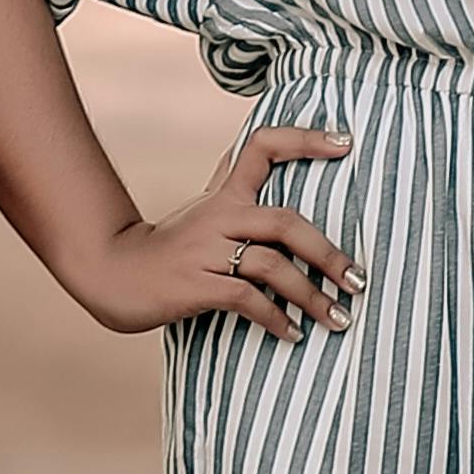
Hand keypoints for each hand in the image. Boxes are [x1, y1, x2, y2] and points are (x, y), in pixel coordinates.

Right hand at [70, 123, 356, 342]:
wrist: (114, 274)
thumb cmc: (169, 244)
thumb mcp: (202, 207)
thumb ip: (230, 180)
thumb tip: (255, 147)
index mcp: (224, 194)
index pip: (263, 146)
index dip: (305, 139)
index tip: (346, 143)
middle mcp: (218, 215)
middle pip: (284, 221)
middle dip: (328, 254)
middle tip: (359, 281)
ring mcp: (206, 250)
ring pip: (271, 264)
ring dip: (310, 295)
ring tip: (337, 319)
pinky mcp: (196, 285)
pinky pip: (247, 299)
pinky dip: (275, 319)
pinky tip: (292, 334)